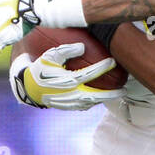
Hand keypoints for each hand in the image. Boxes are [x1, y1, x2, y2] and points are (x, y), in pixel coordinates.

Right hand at [10, 43, 125, 109]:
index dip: (102, 67)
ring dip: (105, 99)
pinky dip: (95, 102)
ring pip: (92, 103)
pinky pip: (85, 106)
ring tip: (117, 94)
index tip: (114, 61)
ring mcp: (70, 102)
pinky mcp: (68, 107)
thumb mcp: (50, 56)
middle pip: (96, 96)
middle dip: (111, 94)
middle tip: (124, 89)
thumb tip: (82, 46)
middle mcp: (70, 93)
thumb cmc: (41, 69)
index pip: (89, 74)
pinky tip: (101, 97)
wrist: (29, 88)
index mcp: (66, 80)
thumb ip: (65, 50)